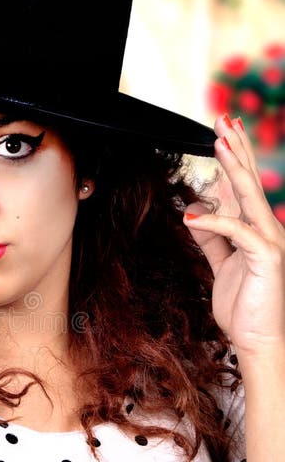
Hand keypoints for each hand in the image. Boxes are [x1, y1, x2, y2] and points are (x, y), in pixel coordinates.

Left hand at [183, 114, 284, 358]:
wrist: (258, 341)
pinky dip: (213, 222)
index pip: (245, 187)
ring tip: (218, 142)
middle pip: (251, 182)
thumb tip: (194, 212)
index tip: (221, 133)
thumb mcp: (221, 266)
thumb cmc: (244, 307)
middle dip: (236, 149)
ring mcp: (271, 241)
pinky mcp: (268, 257)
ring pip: (251, 196)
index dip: (234, 159)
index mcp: (258, 230)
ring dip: (233, 167)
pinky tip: (191, 216)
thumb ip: (211, 238)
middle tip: (223, 120)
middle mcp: (269, 230)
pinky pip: (238, 232)